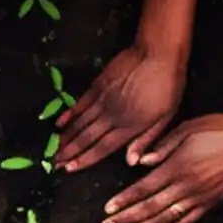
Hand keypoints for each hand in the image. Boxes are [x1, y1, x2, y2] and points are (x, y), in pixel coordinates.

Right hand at [55, 45, 184, 170]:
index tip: (69, 169)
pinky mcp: (97, 86)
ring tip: (54, 148)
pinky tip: (58, 124)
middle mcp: (112, 116)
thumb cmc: (168, 85)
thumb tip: (130, 161)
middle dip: (69, 152)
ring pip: (80, 123)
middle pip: (87, 138)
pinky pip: (79, 104)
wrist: (157, 53)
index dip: (85, 159)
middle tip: (54, 162)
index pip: (103, 148)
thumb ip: (147, 140)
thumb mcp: (166, 116)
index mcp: (131, 126)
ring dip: (66, 137)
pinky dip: (68, 115)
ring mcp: (102, 100)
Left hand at [99, 113, 222, 222]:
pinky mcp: (211, 204)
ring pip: (164, 219)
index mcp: (177, 166)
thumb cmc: (221, 129)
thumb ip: (161, 145)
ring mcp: (199, 198)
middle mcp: (186, 186)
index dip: (123, 201)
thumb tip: (139, 162)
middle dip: (125, 220)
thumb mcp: (187, 128)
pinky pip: (185, 222)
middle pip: (149, 208)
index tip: (106, 210)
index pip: (143, 189)